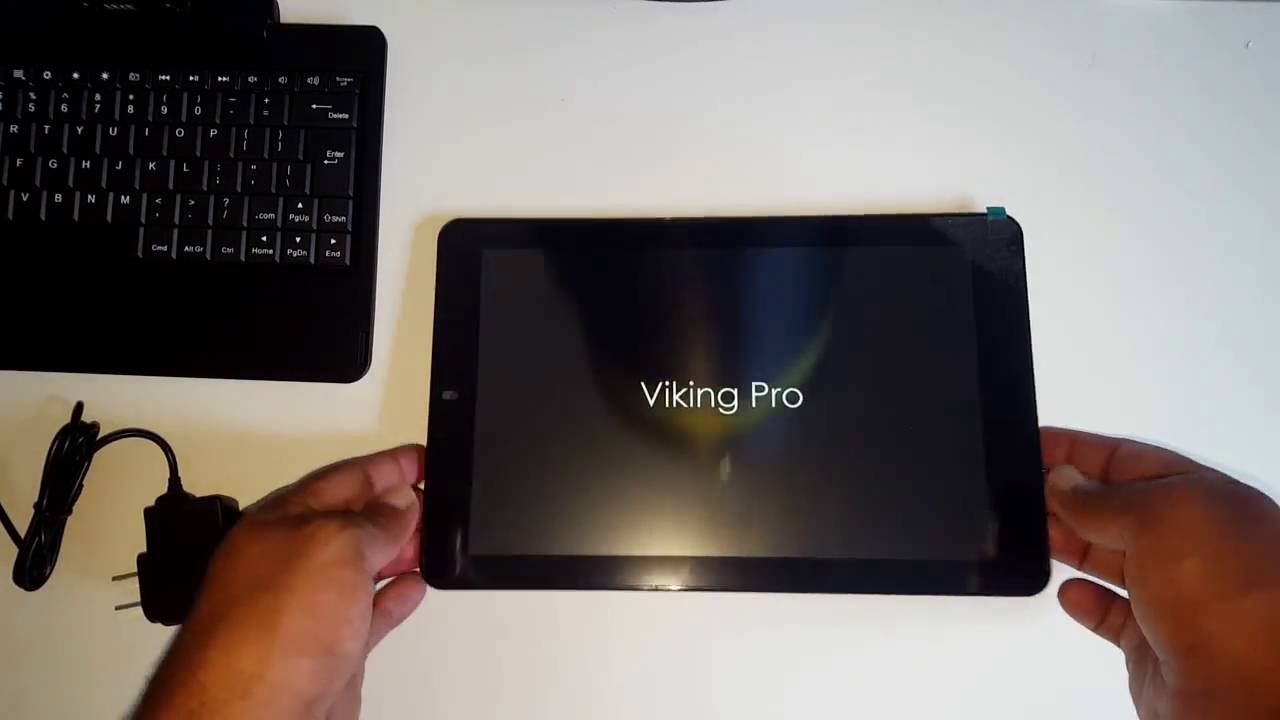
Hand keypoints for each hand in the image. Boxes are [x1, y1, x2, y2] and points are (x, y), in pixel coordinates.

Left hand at [134, 445, 426, 719]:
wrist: (251, 717)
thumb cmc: (264, 637)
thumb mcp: (332, 549)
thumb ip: (371, 522)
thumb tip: (400, 502)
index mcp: (281, 524)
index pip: (343, 478)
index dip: (386, 466)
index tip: (420, 457)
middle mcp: (291, 564)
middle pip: (351, 521)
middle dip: (396, 505)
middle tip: (433, 495)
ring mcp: (309, 610)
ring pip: (362, 566)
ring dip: (399, 549)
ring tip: (430, 536)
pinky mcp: (329, 652)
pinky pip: (368, 612)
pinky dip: (394, 597)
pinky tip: (411, 587)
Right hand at [1043, 428, 1279, 719]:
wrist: (1251, 695)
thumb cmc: (1235, 601)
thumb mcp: (1160, 518)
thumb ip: (1102, 498)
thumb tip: (1063, 481)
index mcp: (1209, 501)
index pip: (1132, 459)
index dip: (1080, 450)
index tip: (1035, 443)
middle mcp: (1198, 548)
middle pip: (1119, 509)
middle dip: (1068, 497)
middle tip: (1022, 489)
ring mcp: (1179, 598)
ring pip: (1112, 560)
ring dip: (1071, 546)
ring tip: (1032, 533)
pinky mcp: (1159, 645)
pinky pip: (1114, 616)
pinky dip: (1087, 603)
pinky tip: (1070, 594)